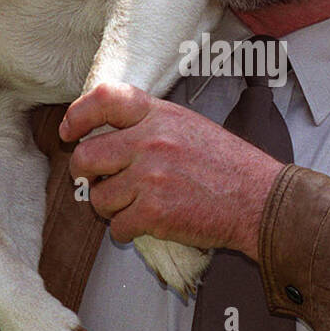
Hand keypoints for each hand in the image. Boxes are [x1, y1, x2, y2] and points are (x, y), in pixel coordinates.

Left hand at [60, 82, 286, 257]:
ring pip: (98, 197)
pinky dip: (127, 231)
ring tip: (133, 205)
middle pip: (86, 156)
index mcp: (159, 115)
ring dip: (110, 207)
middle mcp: (151, 141)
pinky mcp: (154, 212)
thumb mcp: (189, 126)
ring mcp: (150, 177)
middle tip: (98, 180)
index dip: (78, 115)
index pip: (104, 99)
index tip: (70, 131)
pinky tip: (147, 224)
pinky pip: (117, 226)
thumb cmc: (228, 166)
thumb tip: (109, 135)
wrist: (259, 199)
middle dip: (85, 174)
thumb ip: (150, 124)